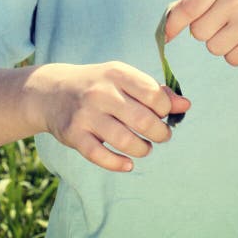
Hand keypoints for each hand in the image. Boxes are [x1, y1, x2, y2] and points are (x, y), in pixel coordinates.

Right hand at [33, 61, 190, 171]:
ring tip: (145, 148)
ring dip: (142, 149)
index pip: (153, 94)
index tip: (163, 114)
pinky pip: (100, 155)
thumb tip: (186, 105)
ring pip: (124, 140)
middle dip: (159, 133)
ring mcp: (86, 114)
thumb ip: (154, 91)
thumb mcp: (123, 78)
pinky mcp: (74, 134)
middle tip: (161, 136)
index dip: (165, 109)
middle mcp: (101, 92)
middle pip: (142, 120)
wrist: (52, 91)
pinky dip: (118, 164)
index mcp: (117, 73)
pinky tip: (128, 163)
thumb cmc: (98, 85)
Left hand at [165, 0, 237, 66]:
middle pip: (198, 33)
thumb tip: (170, 20)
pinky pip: (233, 59)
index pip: (186, 8)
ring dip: (223, 42)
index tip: (166, 37)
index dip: (172, 25)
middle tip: (225, 20)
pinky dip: (237, 53)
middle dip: (207, 31)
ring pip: (214, 48)